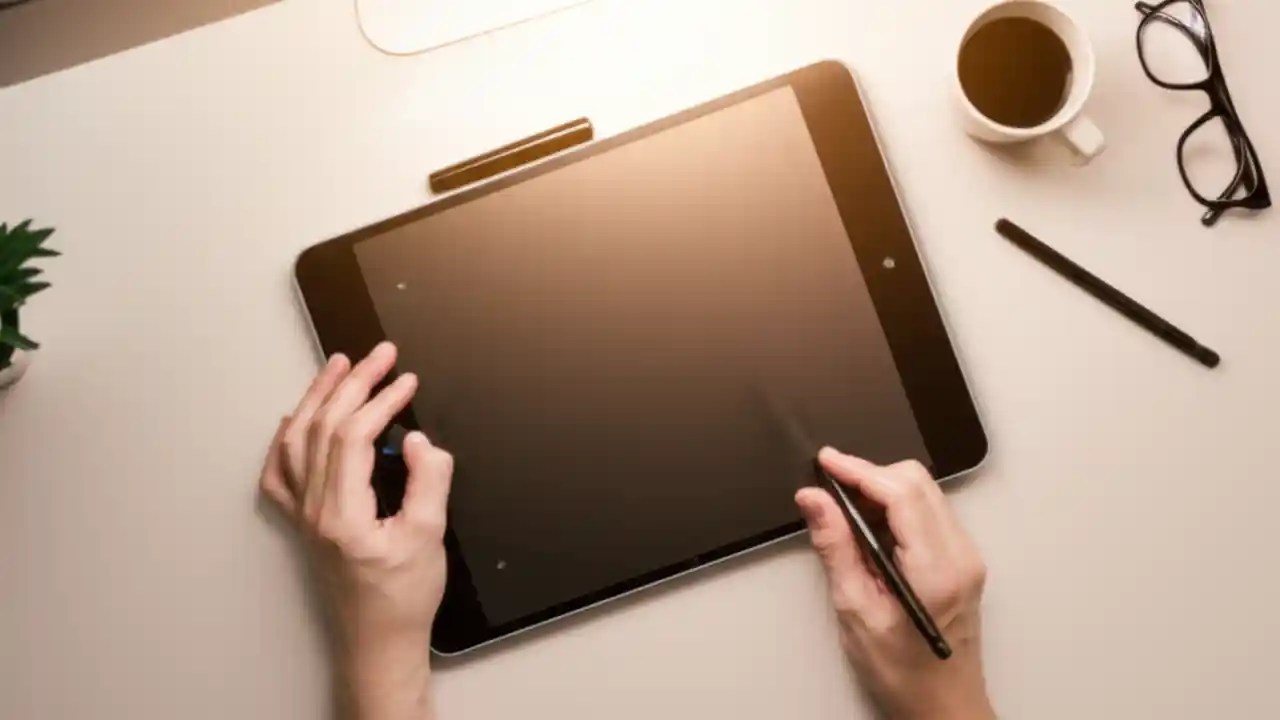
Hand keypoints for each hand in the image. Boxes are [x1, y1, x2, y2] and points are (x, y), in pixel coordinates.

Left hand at [259, 342, 453, 719]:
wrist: (377, 642)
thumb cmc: (402, 598)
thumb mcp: (428, 537)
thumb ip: (428, 482)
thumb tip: (419, 440)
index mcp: (342, 513)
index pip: (353, 437)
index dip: (381, 401)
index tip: (407, 380)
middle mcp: (314, 510)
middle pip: (323, 429)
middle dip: (353, 384)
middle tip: (380, 356)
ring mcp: (303, 516)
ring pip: (297, 442)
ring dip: (317, 399)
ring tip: (339, 367)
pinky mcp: (304, 524)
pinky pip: (280, 474)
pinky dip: (285, 440)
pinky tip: (294, 420)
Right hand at [795, 448, 992, 719]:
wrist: (943, 704)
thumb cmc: (904, 673)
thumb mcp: (857, 611)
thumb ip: (836, 549)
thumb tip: (815, 502)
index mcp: (935, 570)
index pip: (901, 493)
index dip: (860, 469)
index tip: (827, 462)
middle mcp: (960, 555)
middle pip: (917, 482)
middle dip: (870, 473)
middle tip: (830, 483)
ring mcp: (965, 555)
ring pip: (925, 491)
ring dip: (883, 487)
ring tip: (845, 507)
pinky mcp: (961, 558)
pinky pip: (930, 510)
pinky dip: (896, 505)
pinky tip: (870, 525)